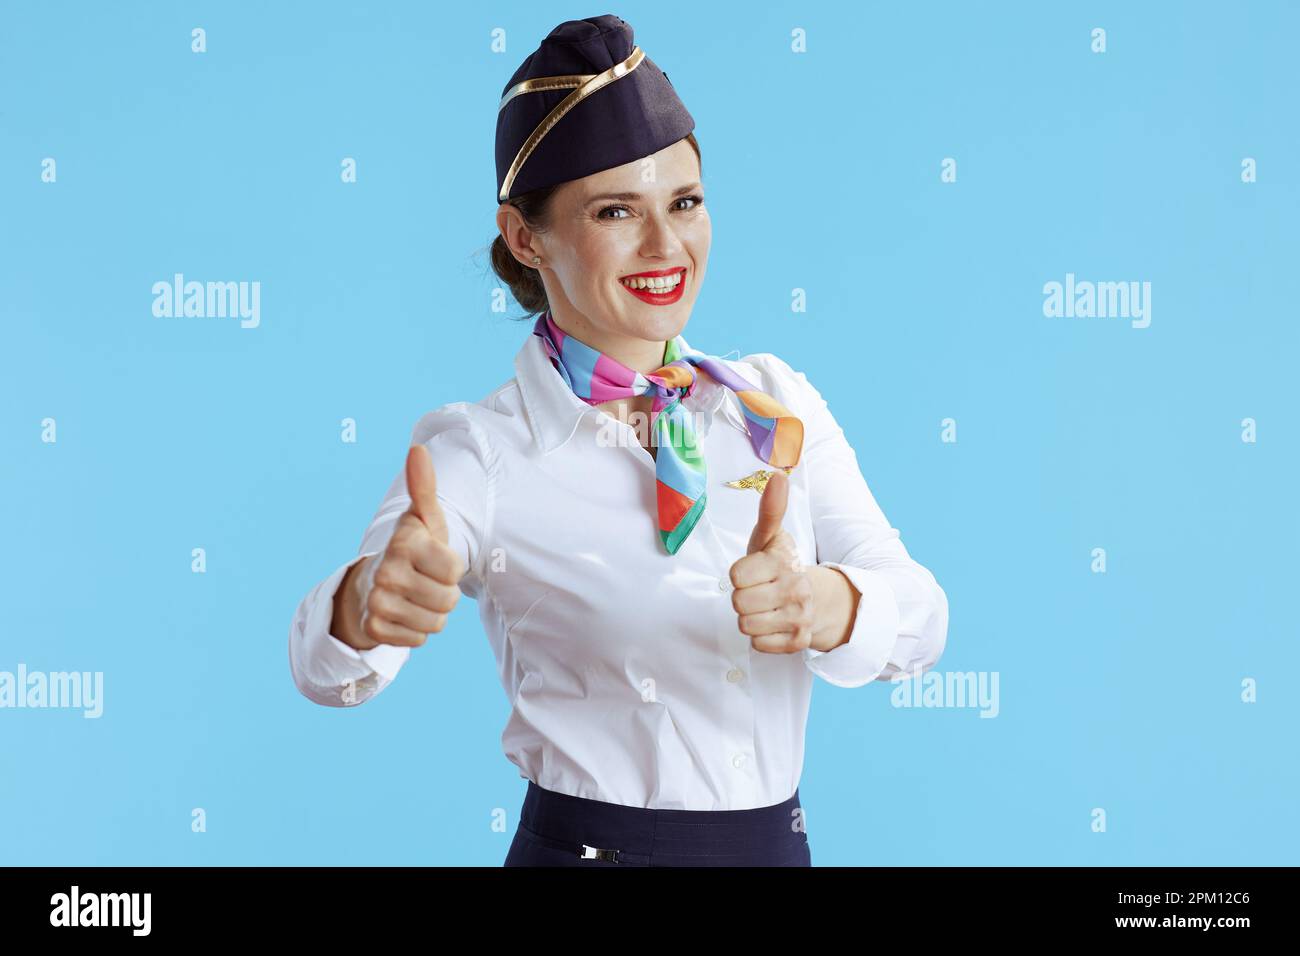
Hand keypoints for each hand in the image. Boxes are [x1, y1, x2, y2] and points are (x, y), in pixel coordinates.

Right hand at [353, 444, 464, 649]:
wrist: (372, 584)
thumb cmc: (412, 549)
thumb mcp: (424, 519)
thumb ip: (424, 487)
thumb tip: (417, 449)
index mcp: (404, 543)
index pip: (455, 571)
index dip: (452, 569)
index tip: (435, 559)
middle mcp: (387, 572)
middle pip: (448, 601)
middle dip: (443, 594)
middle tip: (425, 581)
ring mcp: (378, 602)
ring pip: (436, 623)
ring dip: (432, 614)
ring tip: (416, 597)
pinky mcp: (375, 628)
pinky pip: (420, 640)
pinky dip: (417, 630)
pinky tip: (404, 614)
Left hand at [729, 469, 813, 653]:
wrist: (820, 599)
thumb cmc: (782, 565)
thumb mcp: (772, 538)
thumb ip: (770, 510)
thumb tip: (778, 475)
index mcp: (784, 562)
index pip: (735, 576)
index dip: (739, 574)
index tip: (753, 571)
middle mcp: (796, 590)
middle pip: (738, 603)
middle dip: (742, 597)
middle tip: (758, 590)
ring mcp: (799, 618)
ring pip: (746, 625)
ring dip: (750, 618)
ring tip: (765, 607)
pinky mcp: (798, 642)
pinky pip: (758, 645)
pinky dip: (762, 637)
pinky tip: (774, 623)